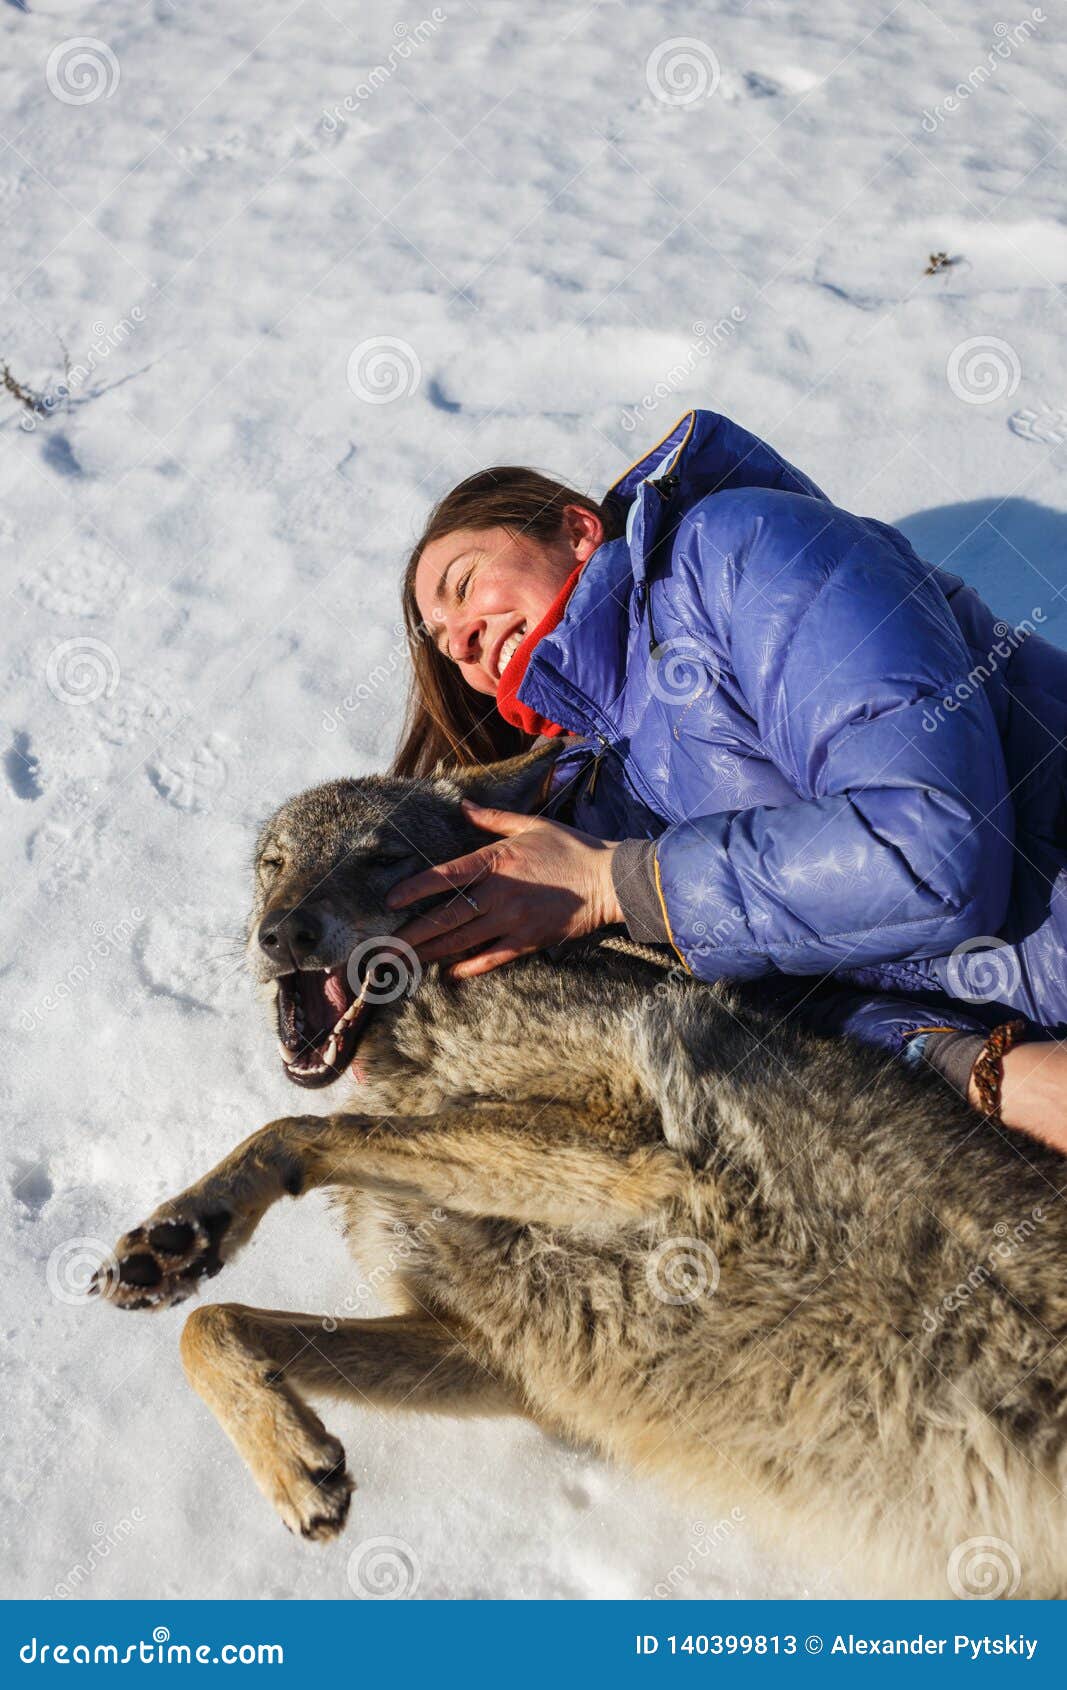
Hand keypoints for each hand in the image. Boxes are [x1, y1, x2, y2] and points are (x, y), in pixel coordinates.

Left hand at [387, 800, 623, 977]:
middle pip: (446, 917)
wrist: (608, 880)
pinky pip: (492, 958)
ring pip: (462, 941)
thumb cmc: (570, 848)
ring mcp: (512, 920)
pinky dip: (469, 967)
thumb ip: (492, 819)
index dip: (415, 889)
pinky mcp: (528, 941)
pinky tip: (449, 974)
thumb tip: (462, 806)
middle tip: (384, 948)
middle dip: (412, 935)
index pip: (445, 876)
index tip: (390, 901)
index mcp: (496, 862)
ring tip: (404, 962)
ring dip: (430, 953)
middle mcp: (499, 893)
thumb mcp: (531, 824)